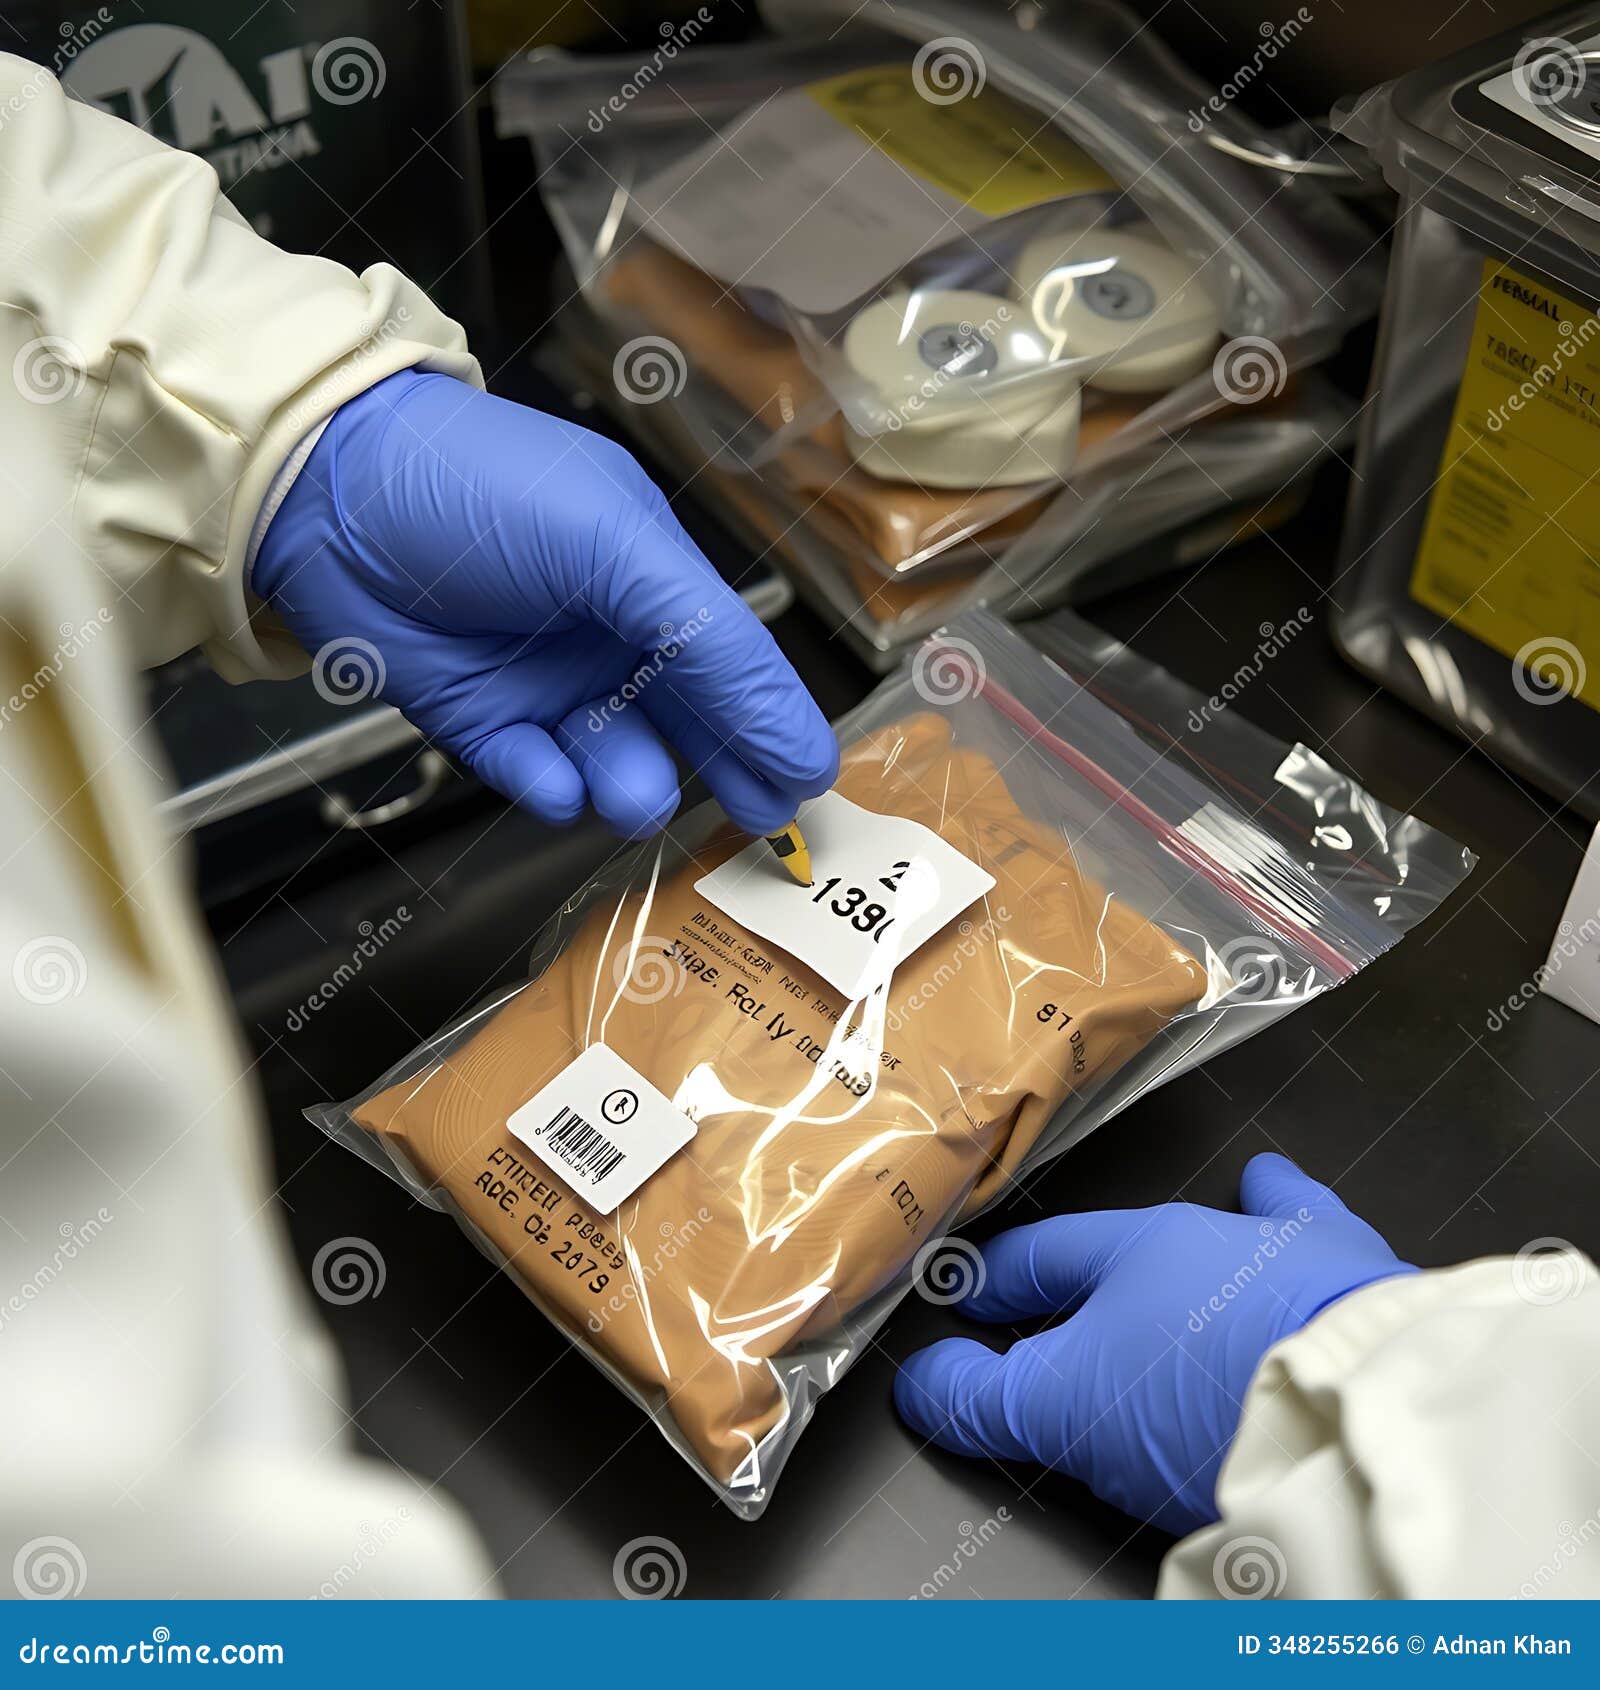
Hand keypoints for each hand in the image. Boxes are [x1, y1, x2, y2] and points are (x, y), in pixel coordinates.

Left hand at [253, 369, 837, 836]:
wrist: (326, 492)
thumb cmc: (481, 488)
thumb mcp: (619, 547)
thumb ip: (713, 641)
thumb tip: (796, 732)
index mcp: (656, 581)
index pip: (737, 665)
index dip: (774, 724)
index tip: (807, 785)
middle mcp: (609, 637)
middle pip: (689, 724)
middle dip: (722, 772)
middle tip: (753, 823)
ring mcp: (546, 683)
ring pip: (616, 761)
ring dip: (629, 783)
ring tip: (632, 796)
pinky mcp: (481, 721)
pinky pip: (535, 775)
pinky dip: (548, 786)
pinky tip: (553, 779)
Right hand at [894, 1153, 1413, 1534]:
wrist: (1361, 1415)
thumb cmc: (1202, 1390)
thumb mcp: (1064, 1406)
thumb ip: (986, 1396)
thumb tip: (924, 1385)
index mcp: (1141, 1247)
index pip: (1050, 1255)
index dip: (1001, 1279)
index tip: (974, 1292)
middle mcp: (1229, 1237)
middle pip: (1153, 1241)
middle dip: (1118, 1257)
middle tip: (1094, 1270)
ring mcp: (1317, 1263)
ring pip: (1271, 1221)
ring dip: (1252, 1218)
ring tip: (1259, 1187)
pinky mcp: (1386, 1303)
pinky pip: (1350, 1255)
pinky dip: (1334, 1242)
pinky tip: (1348, 1237)